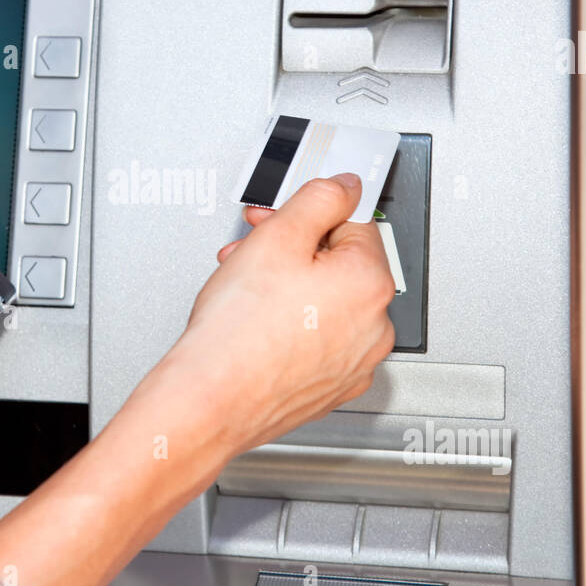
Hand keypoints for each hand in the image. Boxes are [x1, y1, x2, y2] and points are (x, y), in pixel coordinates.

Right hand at [152, 173, 395, 456]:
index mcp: (371, 283)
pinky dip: (292, 327)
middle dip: (293, 250)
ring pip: (327, 304)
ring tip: (246, 289)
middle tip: (253, 249)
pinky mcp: (330, 388)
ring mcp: (354, 363)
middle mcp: (375, 327)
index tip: (282, 217)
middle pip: (340, 265)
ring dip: (289, 286)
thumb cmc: (238, 332)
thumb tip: (343, 186)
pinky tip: (258, 323)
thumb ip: (320, 198)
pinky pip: (318, 341)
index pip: (353, 223)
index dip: (308, 213)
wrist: (211, 398)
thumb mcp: (278, 236)